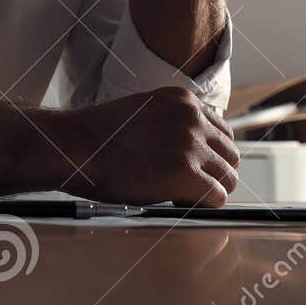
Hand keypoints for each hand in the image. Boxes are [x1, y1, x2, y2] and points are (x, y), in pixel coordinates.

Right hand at [63, 86, 239, 205]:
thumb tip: (191, 152)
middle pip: (230, 154)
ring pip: (228, 177)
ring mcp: (191, 145)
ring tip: (182, 194)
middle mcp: (192, 118)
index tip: (195, 166)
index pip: (221, 130)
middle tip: (190, 185)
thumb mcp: (143, 113)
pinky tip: (178, 201)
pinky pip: (216, 197)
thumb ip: (172, 124)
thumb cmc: (98, 135)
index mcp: (182, 100)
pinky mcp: (186, 174)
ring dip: (211, 190)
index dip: (210, 153)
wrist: (74, 146)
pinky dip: (203, 204)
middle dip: (215, 172)